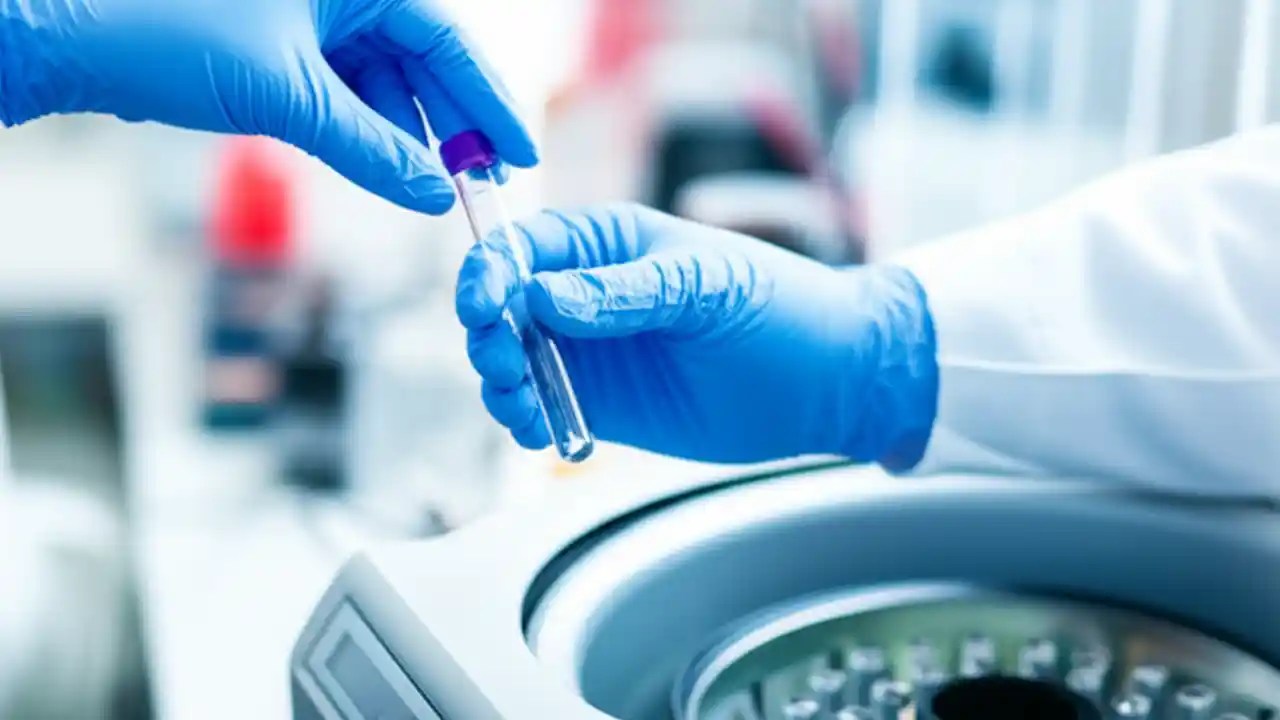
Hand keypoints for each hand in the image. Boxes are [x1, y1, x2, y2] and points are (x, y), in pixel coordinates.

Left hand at [0, 0, 535, 211]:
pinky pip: (345, 91)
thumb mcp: (288, 95)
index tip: (518, 149)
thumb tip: (434, 194)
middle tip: (480, 181)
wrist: (67, 36)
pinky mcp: (281, 47)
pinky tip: (387, 169)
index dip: (486, 99)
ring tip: (435, 187)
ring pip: (383, 81)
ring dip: (408, 135)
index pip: (444, 37)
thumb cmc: (163, 29)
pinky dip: (366, 132)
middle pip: (420, 60)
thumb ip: (371, 149)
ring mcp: (308, 17)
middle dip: (450, 124)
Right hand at [454, 204, 938, 466]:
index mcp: (605, 244)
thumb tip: (541, 297)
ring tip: (522, 405)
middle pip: (502, 307)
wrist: (826, 381)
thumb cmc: (776, 307)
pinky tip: (538, 430)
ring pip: (511, 362)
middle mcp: (584, 294)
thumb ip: (623, 293)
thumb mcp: (702, 286)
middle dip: (488, 334)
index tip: (484, 305)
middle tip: (506, 363)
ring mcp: (589, 351)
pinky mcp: (600, 404)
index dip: (490, 272)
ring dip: (500, 382)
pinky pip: (541, 409)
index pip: (523, 247)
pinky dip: (526, 421)